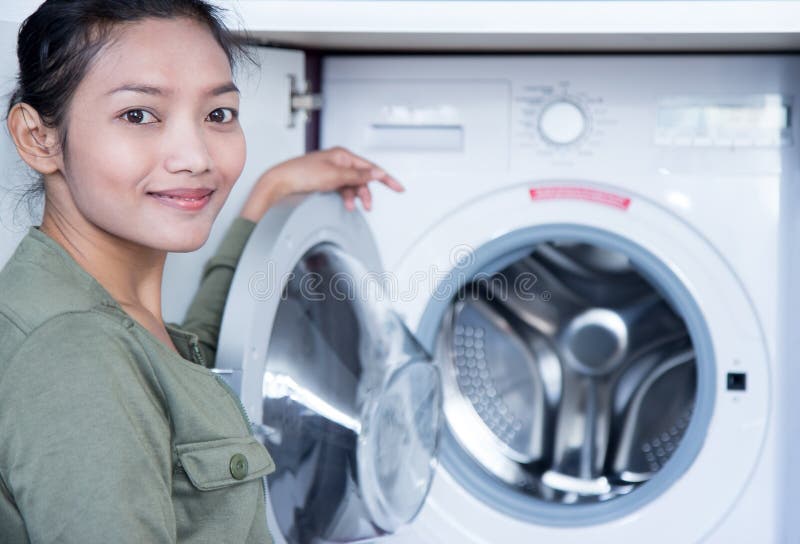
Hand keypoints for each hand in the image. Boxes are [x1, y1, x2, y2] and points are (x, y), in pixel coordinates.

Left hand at [239, 147, 403, 221]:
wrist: (281, 182)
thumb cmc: (302, 174)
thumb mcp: (335, 175)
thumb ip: (359, 175)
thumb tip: (377, 173)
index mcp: (343, 155)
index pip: (371, 167)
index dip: (386, 179)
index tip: (398, 187)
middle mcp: (339, 161)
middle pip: (362, 178)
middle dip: (366, 192)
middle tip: (368, 206)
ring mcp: (332, 171)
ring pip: (353, 186)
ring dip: (355, 196)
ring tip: (353, 206)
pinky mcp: (326, 180)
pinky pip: (343, 189)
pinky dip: (346, 197)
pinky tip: (346, 204)